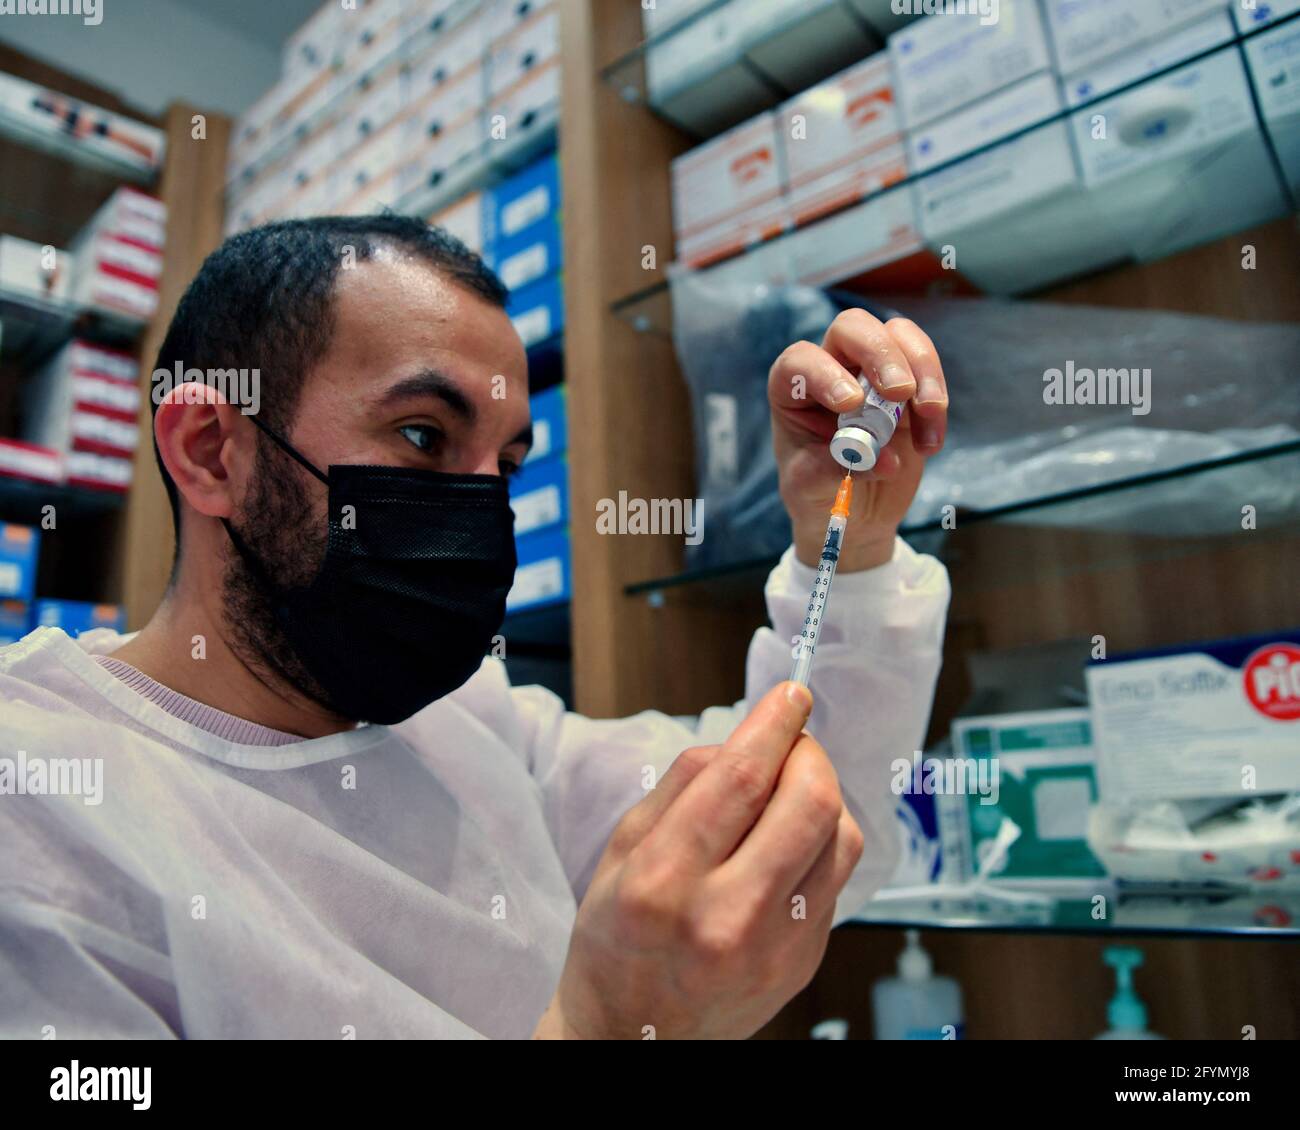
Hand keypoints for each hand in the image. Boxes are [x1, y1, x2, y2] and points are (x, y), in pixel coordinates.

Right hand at [533, 682, 863, 1039]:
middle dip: (808, 753)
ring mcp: (775, 947)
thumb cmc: (616, 939)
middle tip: (790, 743)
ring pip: (840, 837)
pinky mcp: (806, 962)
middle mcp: (725, 917)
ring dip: (822, 796)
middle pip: (809, 803)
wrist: (632, 1038)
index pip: (741, 779)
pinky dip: (818, 843)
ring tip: (787, 794)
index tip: (791, 695)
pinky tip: (784, 846)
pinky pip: (835, 877)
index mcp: (664, 881)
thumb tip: (745, 737)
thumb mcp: (620, 849)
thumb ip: (682, 785)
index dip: (775, 724)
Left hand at [768, 309, 948, 571]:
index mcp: (792, 389)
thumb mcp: (809, 489)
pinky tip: (930, 443)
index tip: (849, 404)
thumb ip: (835, 470)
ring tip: (929, 414)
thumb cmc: (817, 494)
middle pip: (852, 328)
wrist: (852, 512)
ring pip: (899, 336)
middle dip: (880, 353)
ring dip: (922, 370)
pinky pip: (927, 369)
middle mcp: (830, 368)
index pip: (801, 362)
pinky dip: (937, 399)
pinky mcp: (908, 387)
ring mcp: (871, 372)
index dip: (824, 374)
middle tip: (900, 392)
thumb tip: (885, 460)